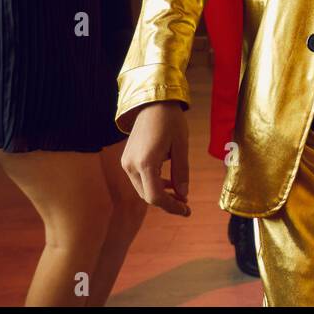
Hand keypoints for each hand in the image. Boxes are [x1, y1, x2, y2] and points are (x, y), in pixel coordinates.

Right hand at [121, 101, 191, 216]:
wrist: (152, 103)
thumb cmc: (170, 121)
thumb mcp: (182, 146)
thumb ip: (182, 172)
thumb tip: (183, 195)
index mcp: (146, 163)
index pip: (155, 197)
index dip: (171, 207)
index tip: (187, 210)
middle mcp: (131, 165)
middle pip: (147, 196)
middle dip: (167, 203)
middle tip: (186, 205)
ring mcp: (126, 163)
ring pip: (143, 189)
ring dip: (161, 195)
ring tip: (180, 195)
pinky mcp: (127, 160)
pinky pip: (140, 179)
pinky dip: (154, 185)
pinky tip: (169, 184)